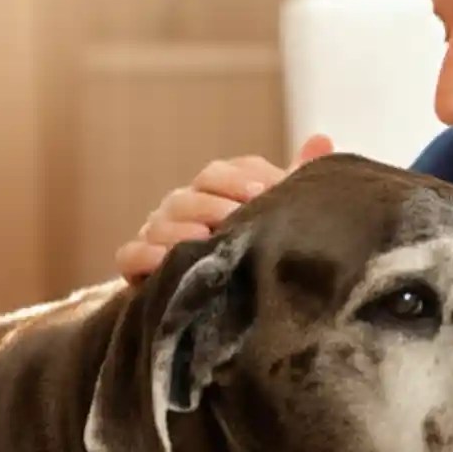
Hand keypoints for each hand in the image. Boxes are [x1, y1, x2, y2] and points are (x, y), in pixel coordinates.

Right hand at [114, 134, 334, 280]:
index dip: (242, 178)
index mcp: (217, 191)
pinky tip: (167, 261)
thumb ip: (298, 181)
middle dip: (215, 204)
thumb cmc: (260, 253)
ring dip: (182, 229)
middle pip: (192, 194)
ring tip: (205, 240)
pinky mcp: (139, 269)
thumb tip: (321, 140)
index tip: (266, 191)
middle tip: (238, 218)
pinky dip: (145, 256)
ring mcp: (159, 235)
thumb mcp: (282, 217)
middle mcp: (185, 207)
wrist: (234, 311)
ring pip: (161, 221)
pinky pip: (130, 255)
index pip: (222, 172)